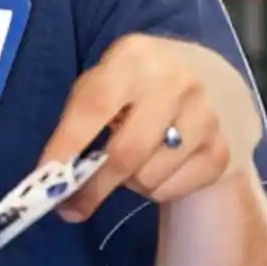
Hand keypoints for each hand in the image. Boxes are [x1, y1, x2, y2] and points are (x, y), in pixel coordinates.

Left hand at [39, 33, 262, 221]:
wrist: (211, 79)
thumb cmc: (136, 82)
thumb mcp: (106, 79)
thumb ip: (80, 116)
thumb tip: (53, 173)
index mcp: (134, 57)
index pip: (93, 107)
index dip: (66, 145)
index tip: (45, 176)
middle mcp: (176, 83)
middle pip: (126, 153)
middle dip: (92, 186)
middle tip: (70, 208)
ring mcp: (205, 117)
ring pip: (148, 178)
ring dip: (127, 182)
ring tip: (129, 159)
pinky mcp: (221, 149)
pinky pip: (171, 190)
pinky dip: (153, 189)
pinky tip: (156, 164)